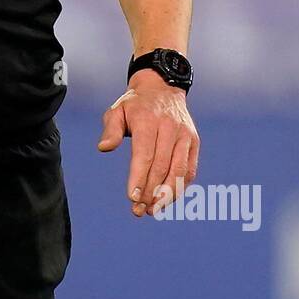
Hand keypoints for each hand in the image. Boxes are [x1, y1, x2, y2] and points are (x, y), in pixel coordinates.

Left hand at [97, 69, 199, 215]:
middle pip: (162, 166)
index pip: (145, 154)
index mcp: (148, 120)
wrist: (162, 88)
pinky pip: (189, 170)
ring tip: (152, 210)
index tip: (132, 198)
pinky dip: (179, 188)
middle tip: (138, 210)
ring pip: (179, 171)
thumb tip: (104, 148)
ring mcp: (185, 135)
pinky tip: (166, 200)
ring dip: (166, 195)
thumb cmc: (135, 105)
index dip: (139, 178)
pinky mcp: (194, 142)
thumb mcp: (117, 110)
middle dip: (150, 192)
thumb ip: (110, 129)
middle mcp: (169, 128)